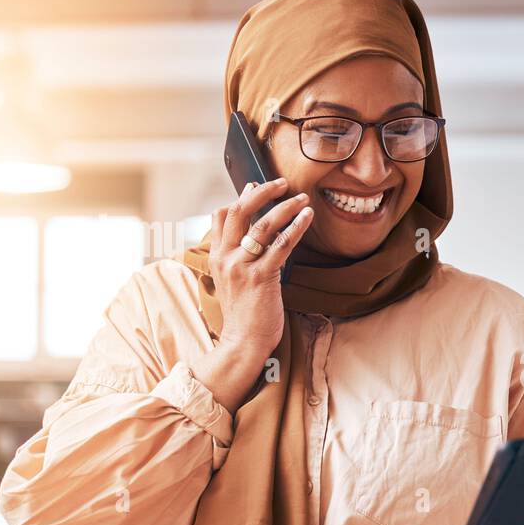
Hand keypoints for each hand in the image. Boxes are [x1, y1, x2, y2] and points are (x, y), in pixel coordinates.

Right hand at [208, 177, 313, 355]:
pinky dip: (297, 226)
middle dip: (262, 192)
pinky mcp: (262, 277)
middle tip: (282, 182)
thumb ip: (238, 258)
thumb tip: (254, 235)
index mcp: (216, 256)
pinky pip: (282, 243)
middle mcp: (226, 257)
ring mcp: (242, 266)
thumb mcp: (232, 281)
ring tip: (302, 198)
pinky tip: (307, 216)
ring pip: (263, 224)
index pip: (221, 216)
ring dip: (285, 206)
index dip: (239, 198)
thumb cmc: (244, 313)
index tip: (255, 186)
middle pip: (239, 211)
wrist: (243, 341)